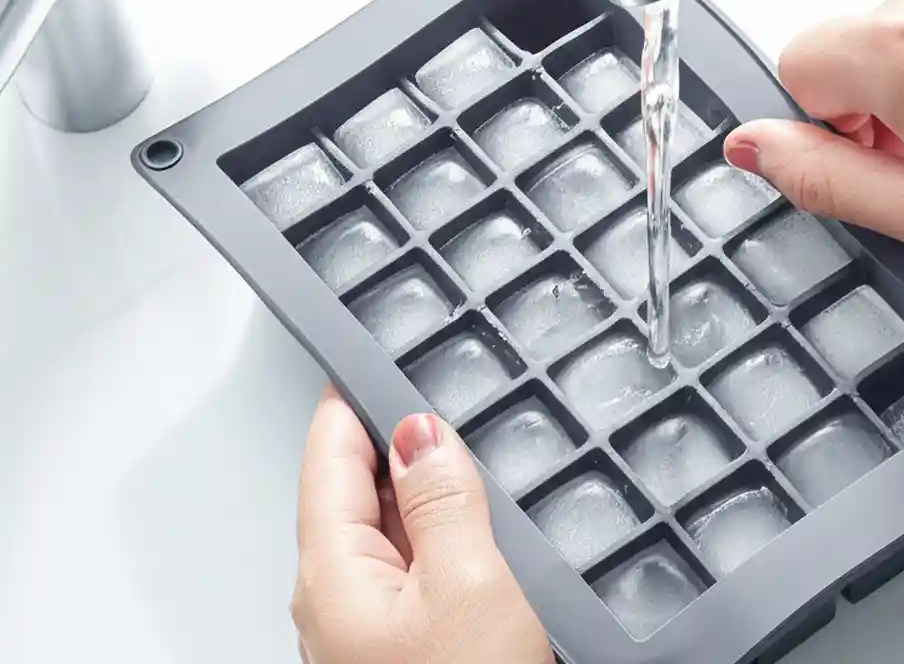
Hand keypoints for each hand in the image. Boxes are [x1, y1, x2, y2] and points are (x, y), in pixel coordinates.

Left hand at [291, 386, 552, 663]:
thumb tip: (421, 433)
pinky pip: (414, 570)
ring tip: (481, 473)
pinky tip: (483, 539)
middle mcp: (336, 599)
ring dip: (430, 496)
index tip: (394, 359)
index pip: (329, 455)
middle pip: (357, 490)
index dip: (360, 399)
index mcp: (332, 575)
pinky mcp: (403, 644)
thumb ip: (443, 500)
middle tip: (456, 407)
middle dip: (405, 445)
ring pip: (391, 531)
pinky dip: (443, 540)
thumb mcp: (470, 586)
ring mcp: (367, 625)